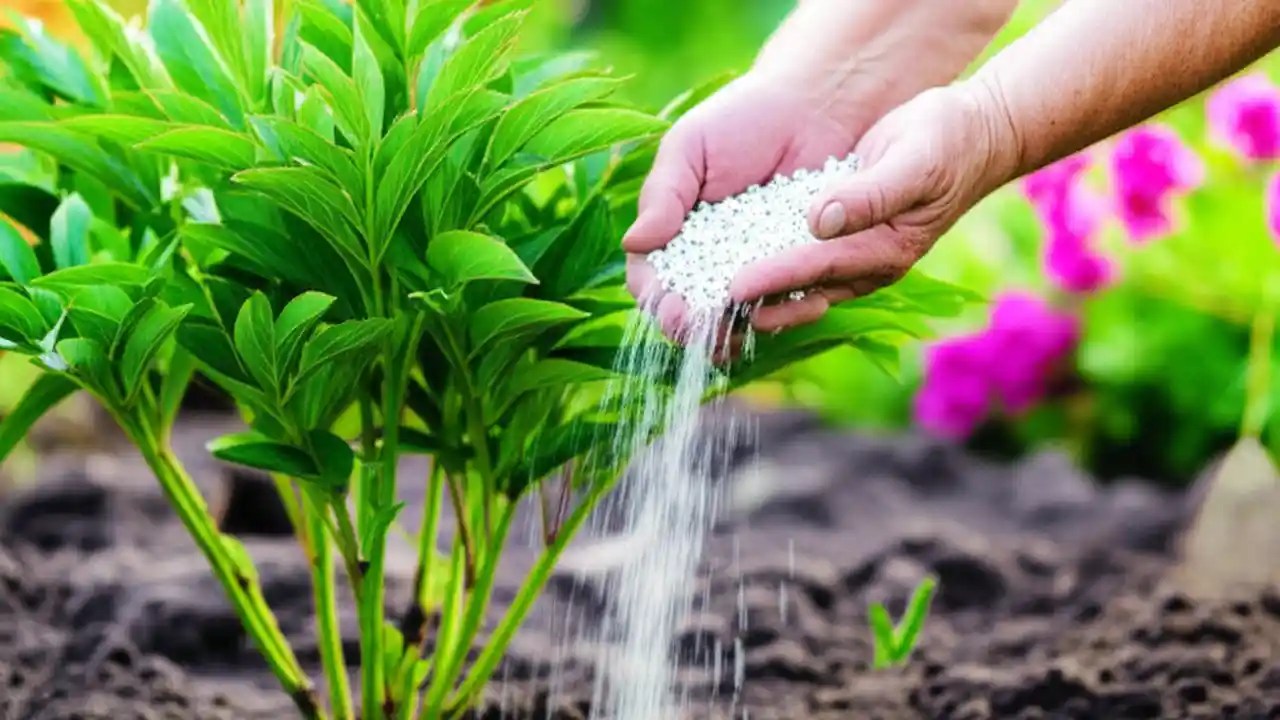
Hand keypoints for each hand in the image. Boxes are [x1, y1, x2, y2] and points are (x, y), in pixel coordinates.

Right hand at [622, 72, 867, 337]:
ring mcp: (751, 269)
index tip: (670, 308)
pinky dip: (782, 315)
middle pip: (687, 310)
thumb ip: (662, 195)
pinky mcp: (795, 270)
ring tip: (739, 331)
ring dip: (732, 333)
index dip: (656, 299)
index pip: (650, 279)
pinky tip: (783, 312)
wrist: (816, 106)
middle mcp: (706, 260)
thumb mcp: (690, 147)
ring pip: (733, 318)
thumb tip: (633, 243)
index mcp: (671, 233)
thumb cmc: (743, 117)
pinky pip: (783, 304)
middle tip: (702, 327)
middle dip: (691, 326)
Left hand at [730, 82, 1016, 331]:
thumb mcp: (914, 159)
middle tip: (703, 318)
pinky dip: (758, 274)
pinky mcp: (838, 247)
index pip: (819, 266)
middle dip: (751, 307)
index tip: (732, 288)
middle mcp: (865, 265)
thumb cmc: (945, 141)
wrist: (969, 137)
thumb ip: (871, 192)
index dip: (774, 277)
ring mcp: (851, 261)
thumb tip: (821, 220)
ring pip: (791, 289)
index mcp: (886, 249)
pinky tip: (719, 274)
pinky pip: (793, 269)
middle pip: (798, 292)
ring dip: (748, 301)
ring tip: (701, 311)